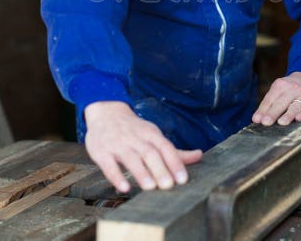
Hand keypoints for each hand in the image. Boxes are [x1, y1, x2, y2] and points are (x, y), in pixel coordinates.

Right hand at [84, 101, 201, 192]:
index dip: (175, 163)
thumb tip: (199, 155)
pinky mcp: (102, 152)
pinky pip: (109, 165)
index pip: (165, 147)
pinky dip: (116, 176)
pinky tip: (124, 188)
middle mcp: (135, 138)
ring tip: (150, 187)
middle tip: (168, 186)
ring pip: (131, 158)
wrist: (105, 113)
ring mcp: (118, 145)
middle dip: (160, 169)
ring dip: (141, 173)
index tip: (183, 179)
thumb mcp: (154, 135)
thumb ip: (174, 150)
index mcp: (150, 134)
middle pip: (149, 153)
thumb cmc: (134, 129)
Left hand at [252, 71, 300, 125]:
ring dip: (288, 115)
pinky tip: (298, 119)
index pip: (270, 99)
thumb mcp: (277, 90)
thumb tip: (257, 119)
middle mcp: (293, 89)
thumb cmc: (289, 89)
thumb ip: (267, 105)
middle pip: (281, 103)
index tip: (257, 120)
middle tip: (266, 122)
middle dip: (273, 113)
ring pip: (295, 106)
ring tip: (281, 122)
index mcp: (281, 85)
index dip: (263, 110)